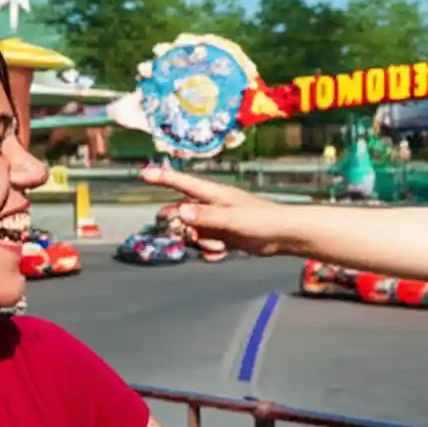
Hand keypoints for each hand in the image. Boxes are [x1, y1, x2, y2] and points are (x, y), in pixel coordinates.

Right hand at [141, 167, 292, 255]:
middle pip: (181, 214)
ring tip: (220, 245)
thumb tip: (180, 211)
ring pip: (193, 233)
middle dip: (181, 226)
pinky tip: (225, 252)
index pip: (182, 183)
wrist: (284, 235)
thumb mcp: (232, 218)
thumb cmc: (262, 220)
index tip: (143, 174)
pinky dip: (211, 251)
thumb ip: (206, 216)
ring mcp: (217, 222)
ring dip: (200, 242)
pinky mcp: (224, 236)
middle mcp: (212, 206)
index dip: (162, 178)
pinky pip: (206, 246)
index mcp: (214, 194)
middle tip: (190, 234)